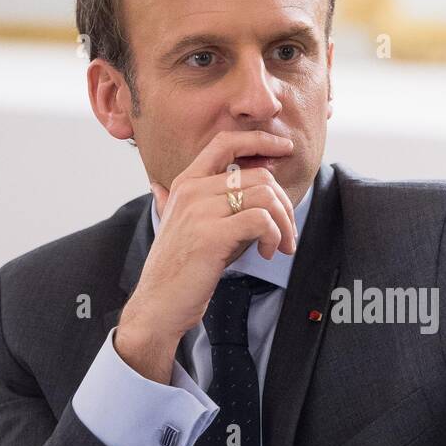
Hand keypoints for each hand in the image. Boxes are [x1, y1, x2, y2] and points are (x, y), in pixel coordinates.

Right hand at [115, 129, 296, 381]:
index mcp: (186, 183)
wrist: (158, 305)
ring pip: (265, 196)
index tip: (285, 148)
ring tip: (280, 246)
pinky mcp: (212, 236)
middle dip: (284, 205)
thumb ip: (207, 204)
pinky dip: (274, 237)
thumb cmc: (180, 269)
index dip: (260, 140)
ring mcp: (200, 211)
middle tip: (288, 233)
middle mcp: (191, 190)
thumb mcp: (189, 226)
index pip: (225, 142)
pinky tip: (268, 253)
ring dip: (283, 224)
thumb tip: (220, 189)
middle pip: (258, 175)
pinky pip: (261, 221)